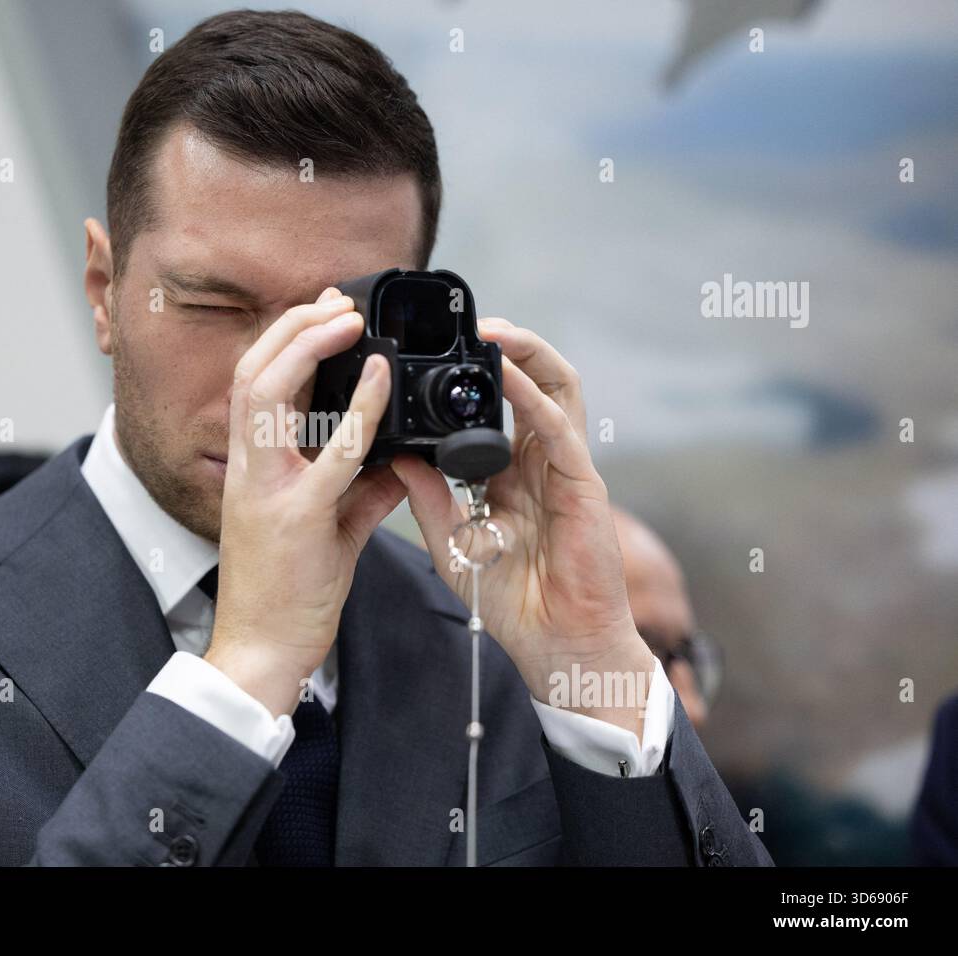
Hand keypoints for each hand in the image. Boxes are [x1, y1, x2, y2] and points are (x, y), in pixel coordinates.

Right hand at [205, 288, 406, 717]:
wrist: (261, 654)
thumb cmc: (286, 594)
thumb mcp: (328, 529)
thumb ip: (361, 489)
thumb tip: (401, 458)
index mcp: (251, 470)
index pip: (256, 385)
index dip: (285, 341)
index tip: (324, 314)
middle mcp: (248, 471)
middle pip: (252, 372)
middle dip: (291, 326)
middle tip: (336, 299)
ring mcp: (266, 490)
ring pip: (265, 393)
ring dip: (306, 344)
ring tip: (345, 316)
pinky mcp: (297, 518)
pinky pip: (329, 453)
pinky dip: (359, 409)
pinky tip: (382, 379)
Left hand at [391, 318, 654, 736]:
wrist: (557, 646)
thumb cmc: (513, 601)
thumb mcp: (452, 541)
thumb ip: (428, 496)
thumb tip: (395, 455)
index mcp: (515, 472)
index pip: (501, 407)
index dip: (478, 375)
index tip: (436, 354)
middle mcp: (544, 461)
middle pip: (535, 382)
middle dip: (507, 346)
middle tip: (467, 323)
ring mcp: (567, 470)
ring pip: (557, 389)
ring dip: (525, 353)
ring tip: (490, 329)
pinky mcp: (583, 486)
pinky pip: (559, 429)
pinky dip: (532, 397)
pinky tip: (506, 375)